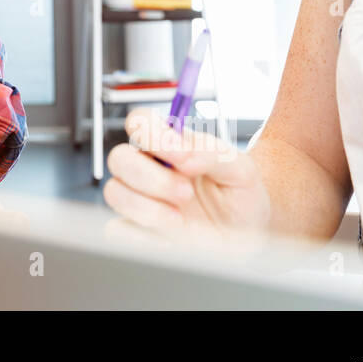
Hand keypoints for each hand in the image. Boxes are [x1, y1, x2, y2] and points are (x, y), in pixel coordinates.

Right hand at [103, 108, 270, 248]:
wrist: (249, 236)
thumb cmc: (241, 197)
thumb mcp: (241, 169)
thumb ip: (214, 153)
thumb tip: (185, 156)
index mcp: (169, 145)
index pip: (139, 122)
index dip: (152, 133)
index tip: (181, 154)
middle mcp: (149, 169)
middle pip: (119, 158)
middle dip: (152, 178)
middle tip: (186, 193)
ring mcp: (140, 199)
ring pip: (114, 192)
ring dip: (147, 208)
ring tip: (180, 219)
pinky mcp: (137, 230)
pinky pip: (116, 230)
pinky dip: (141, 237)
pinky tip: (168, 240)